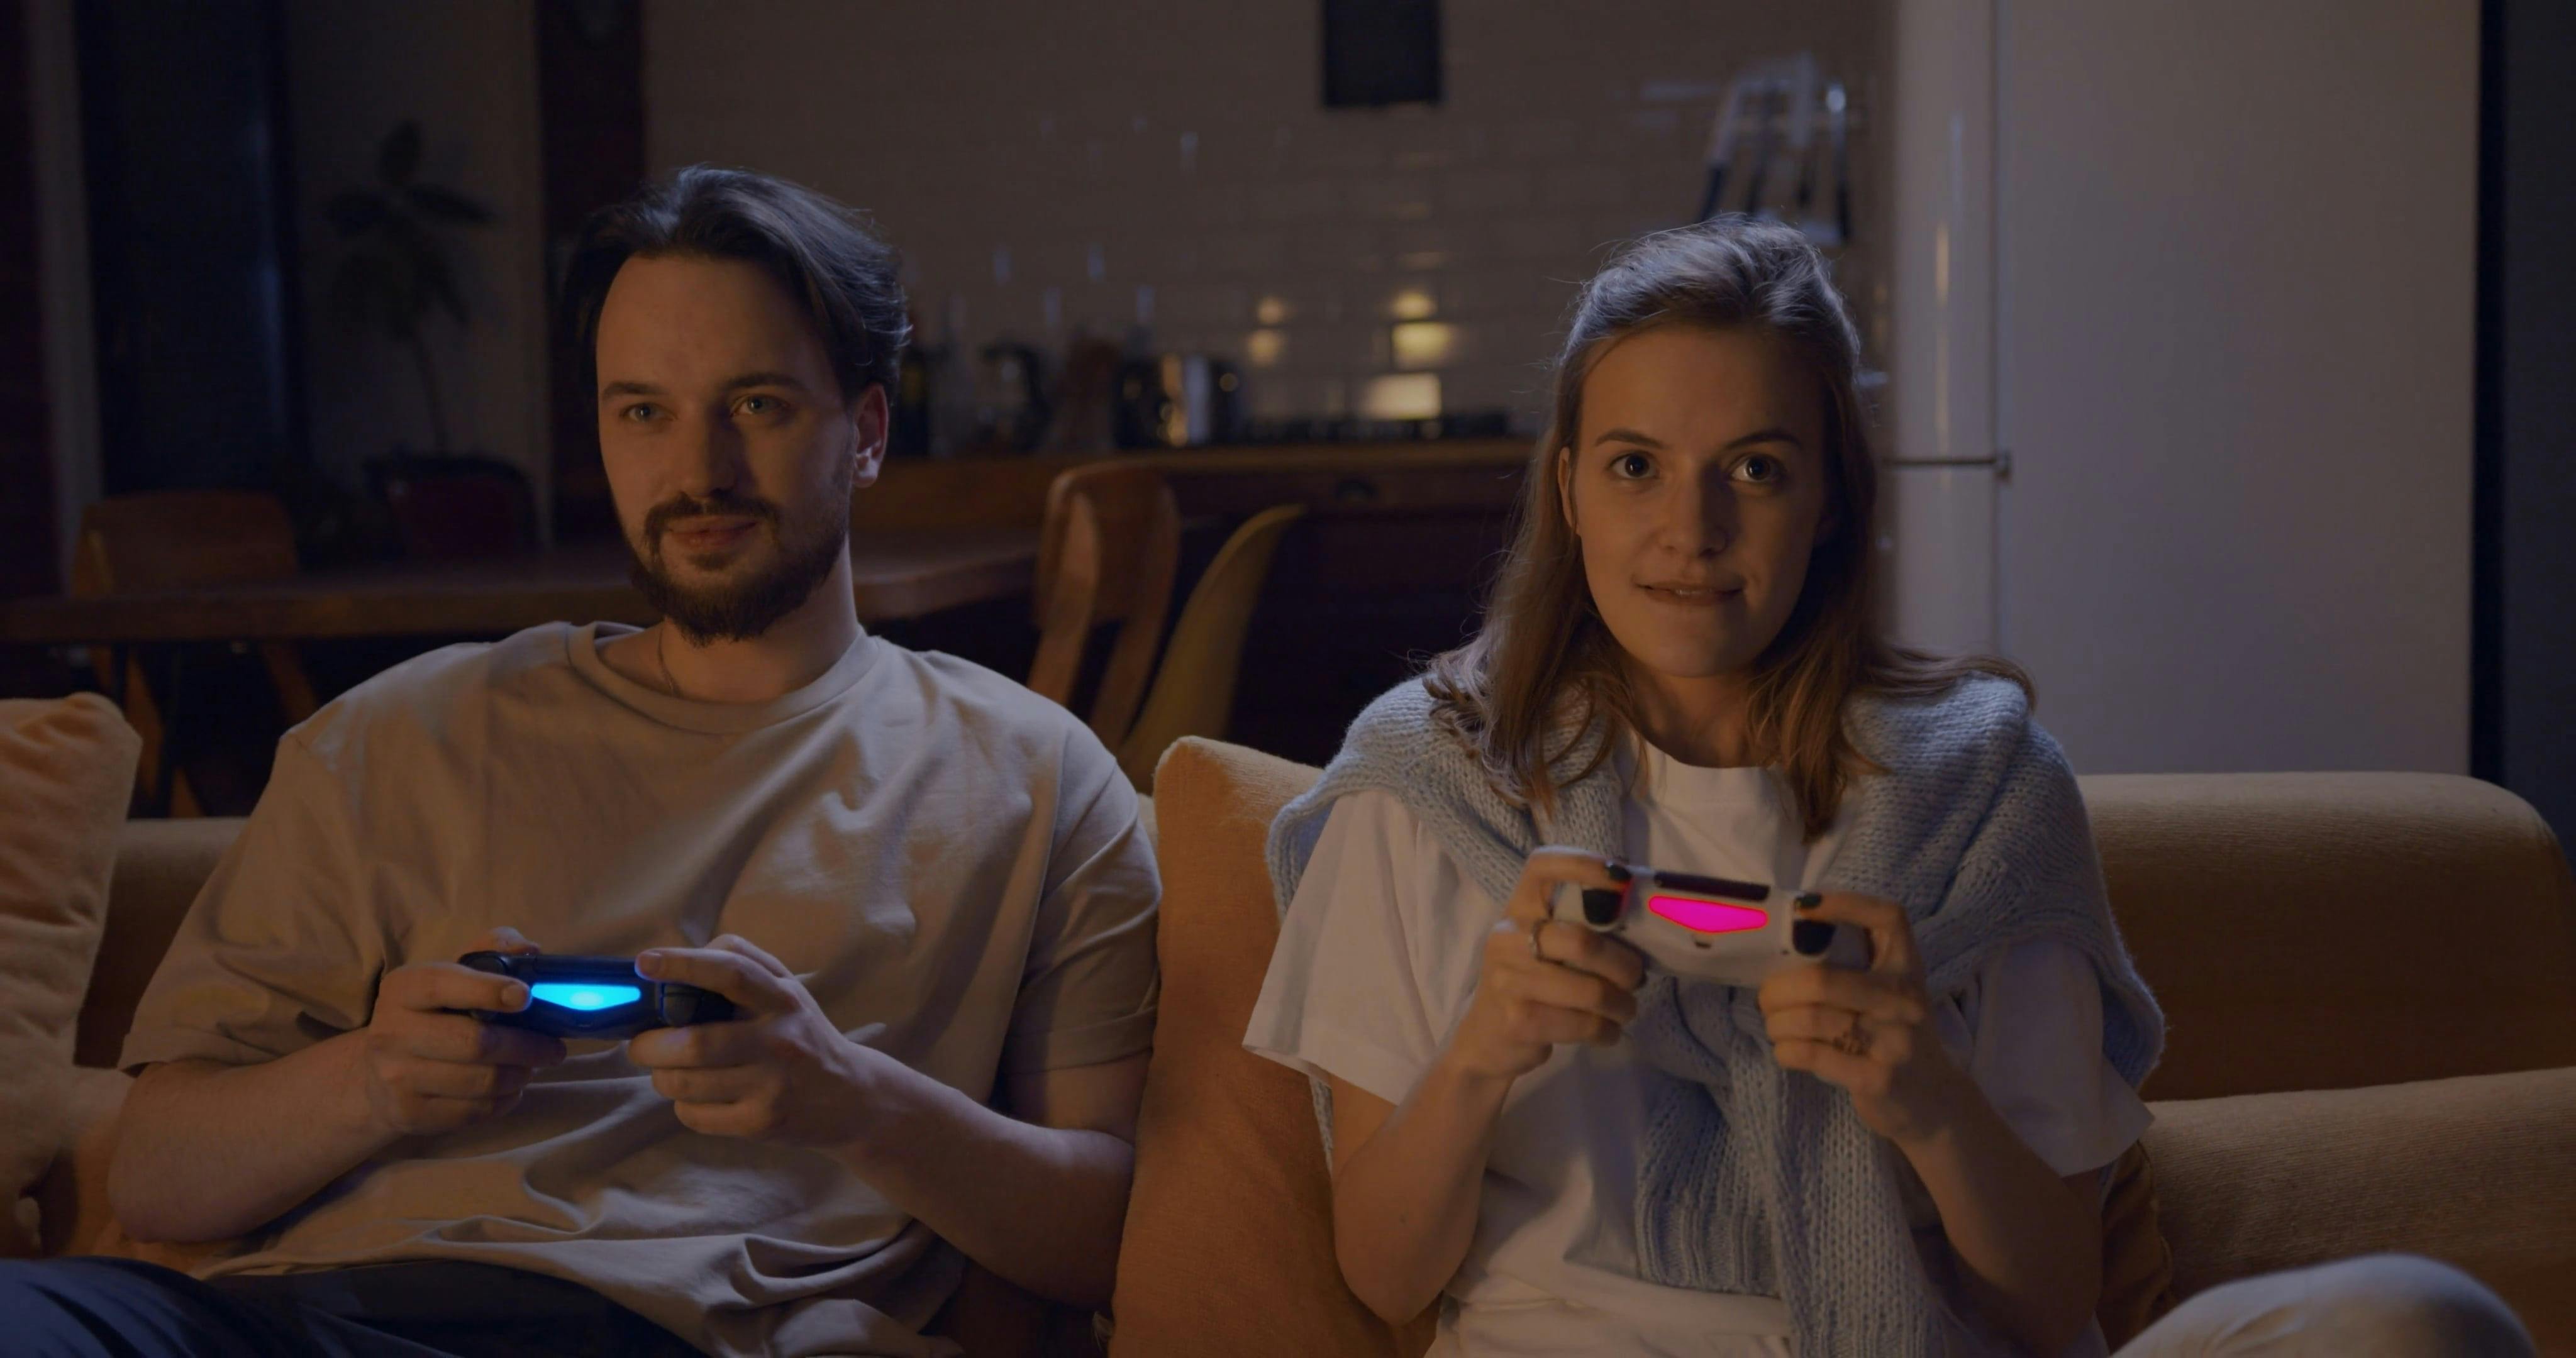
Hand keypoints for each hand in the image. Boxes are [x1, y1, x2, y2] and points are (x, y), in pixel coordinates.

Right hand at [360, 926, 567, 1136]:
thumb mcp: (452, 974)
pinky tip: (511, 1088)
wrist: (378, 1074)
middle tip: (554, 1048)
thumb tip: (529, 949)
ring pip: (481, 1081)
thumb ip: (491, 950)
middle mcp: (392, 1033)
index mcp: (402, 989)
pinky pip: (475, 1111)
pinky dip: (505, 1100)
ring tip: (533, 1066)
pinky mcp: (410, 1114)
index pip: (443, 985)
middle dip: (526, 1046)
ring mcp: (397, 1078)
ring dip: (520, 1074)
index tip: (526, 996)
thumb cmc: (431, 1014)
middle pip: (475, 1043)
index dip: (488, 990)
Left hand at [627, 934, 888, 1145]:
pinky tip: (698, 1097)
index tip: (644, 962)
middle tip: (640, 1044)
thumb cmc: (805, 1036)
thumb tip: (678, 958)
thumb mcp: (789, 992)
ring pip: (686, 1083)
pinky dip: (683, 1105)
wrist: (854, 1098)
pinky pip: (695, 1115)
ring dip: (660, 1076)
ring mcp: (772, 1086)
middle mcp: (780, 1040)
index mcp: (784, 999)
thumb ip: (744, 966)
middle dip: (649, 1045)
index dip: (684, 965)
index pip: (732, 972)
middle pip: (694, 1043)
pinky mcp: (761, 1123)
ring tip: (666, 1070)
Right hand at [1439, 848, 1647, 1082]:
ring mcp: (1509, 980)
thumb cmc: (1530, 982)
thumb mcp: (1545, 946)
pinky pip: (1583, 1025)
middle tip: (1636, 980)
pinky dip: (1607, 1032)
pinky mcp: (1519, 1021)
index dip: (1583, 864)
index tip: (1622, 879)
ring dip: (1622, 1005)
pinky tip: (1606, 1032)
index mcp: (1518, 909)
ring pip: (1591, 991)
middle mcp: (1506, 937)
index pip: (1542, 865)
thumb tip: (1647, 919)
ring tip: (1624, 1010)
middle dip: (1625, 966)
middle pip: (1583, 942)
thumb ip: (1581, 927)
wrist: (1486, 1037)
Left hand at [1757, 893, 1969, 1144]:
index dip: (1845, 904)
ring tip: (1774, 1025)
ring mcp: (1893, 1042)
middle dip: (1777, 989)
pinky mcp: (1876, 1079)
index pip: (1888, 918)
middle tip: (1765, 997)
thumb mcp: (1891, 998)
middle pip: (1821, 980)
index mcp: (1907, 971)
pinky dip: (1786, 1050)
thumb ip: (1856, 971)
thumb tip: (1784, 944)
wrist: (1934, 1102)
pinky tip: (1786, 1050)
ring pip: (1809, 1019)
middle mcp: (1904, 1002)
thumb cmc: (1896, 1038)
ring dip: (1776, 1022)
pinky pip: (1811, 1054)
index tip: (1803, 908)